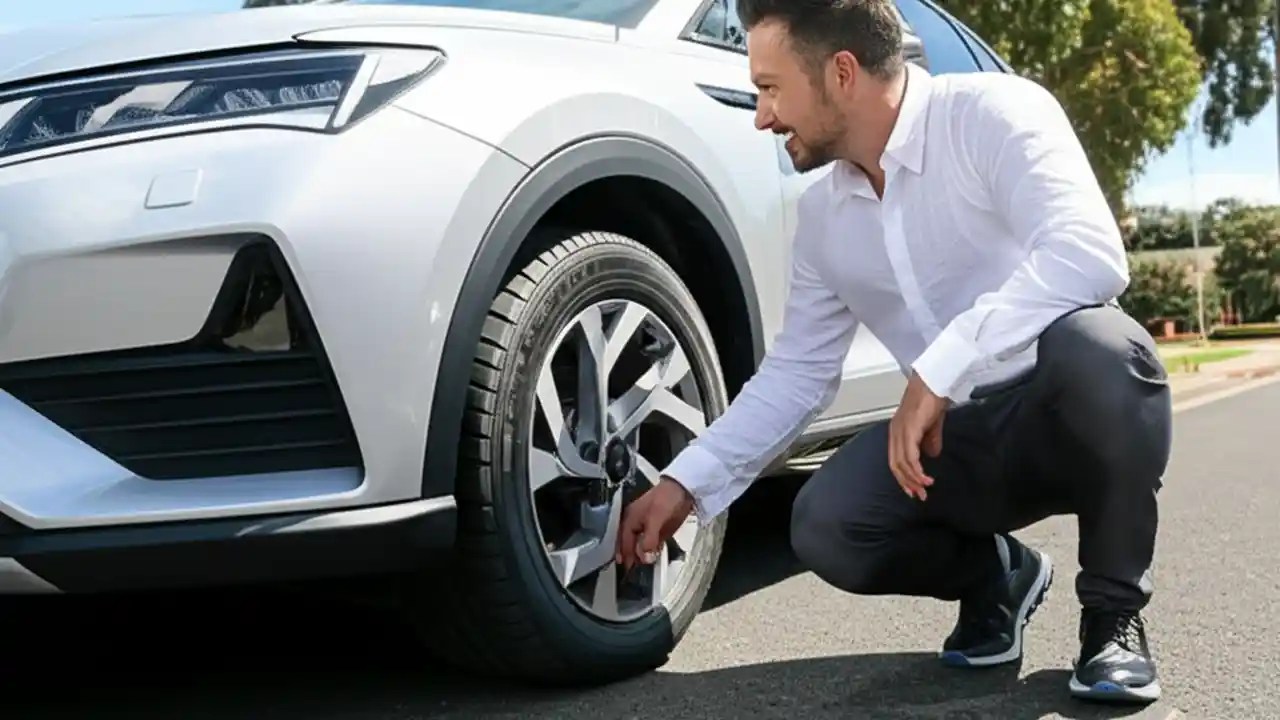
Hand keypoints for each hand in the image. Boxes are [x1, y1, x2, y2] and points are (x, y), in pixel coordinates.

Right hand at [616, 477, 694, 570]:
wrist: (683, 489)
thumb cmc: (666, 500)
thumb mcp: (655, 519)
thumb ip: (649, 540)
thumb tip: (644, 558)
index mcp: (630, 520)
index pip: (624, 542)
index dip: (625, 556)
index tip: (627, 569)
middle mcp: (635, 524)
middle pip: (628, 544)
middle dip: (630, 556)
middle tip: (632, 571)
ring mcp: (646, 526)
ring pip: (639, 544)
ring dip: (640, 555)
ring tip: (642, 567)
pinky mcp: (657, 528)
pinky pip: (650, 542)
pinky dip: (650, 550)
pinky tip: (652, 557)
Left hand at [888, 371, 947, 500]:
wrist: (934, 381)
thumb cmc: (931, 398)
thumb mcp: (932, 425)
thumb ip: (930, 441)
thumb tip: (932, 456)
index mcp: (897, 432)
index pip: (895, 460)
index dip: (903, 477)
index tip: (913, 490)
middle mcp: (895, 433)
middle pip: (895, 465)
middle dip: (907, 483)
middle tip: (919, 496)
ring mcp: (901, 431)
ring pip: (902, 463)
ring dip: (914, 479)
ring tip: (925, 489)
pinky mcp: (910, 429)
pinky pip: (910, 455)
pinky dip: (917, 469)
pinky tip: (925, 477)